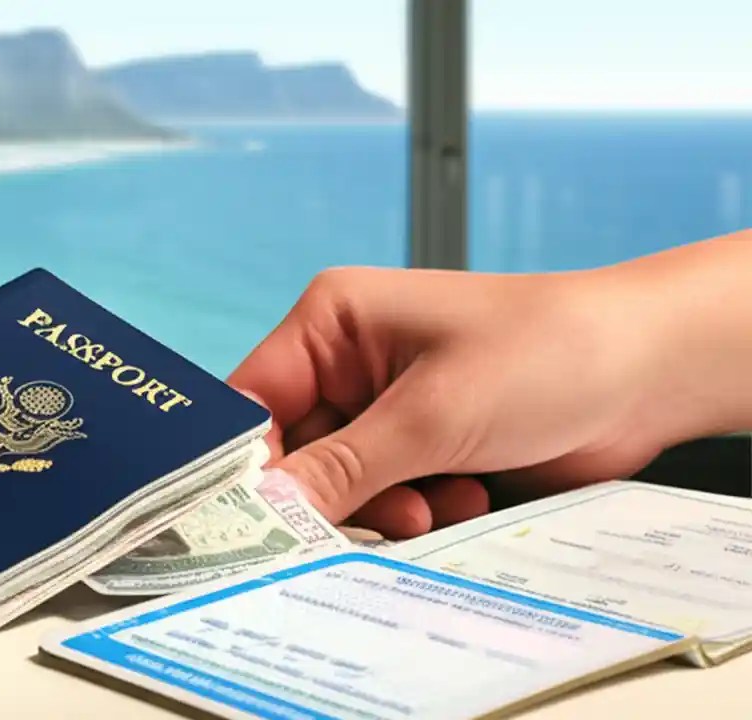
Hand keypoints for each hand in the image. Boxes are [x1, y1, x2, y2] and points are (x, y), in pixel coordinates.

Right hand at [228, 243, 742, 538]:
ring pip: (342, 484)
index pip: (254, 402)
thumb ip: (342, 467)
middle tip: (371, 520)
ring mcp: (388, 405)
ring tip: (437, 502)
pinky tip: (465, 495)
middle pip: (295, 452)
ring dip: (385, 507)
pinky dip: (418, 509)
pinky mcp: (424, 444)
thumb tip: (268, 510)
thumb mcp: (432, 413)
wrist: (650, 373)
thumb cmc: (546, 351)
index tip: (260, 522)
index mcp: (331, 322)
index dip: (252, 464)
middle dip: (333, 495)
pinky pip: (386, 496)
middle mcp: (349, 361)